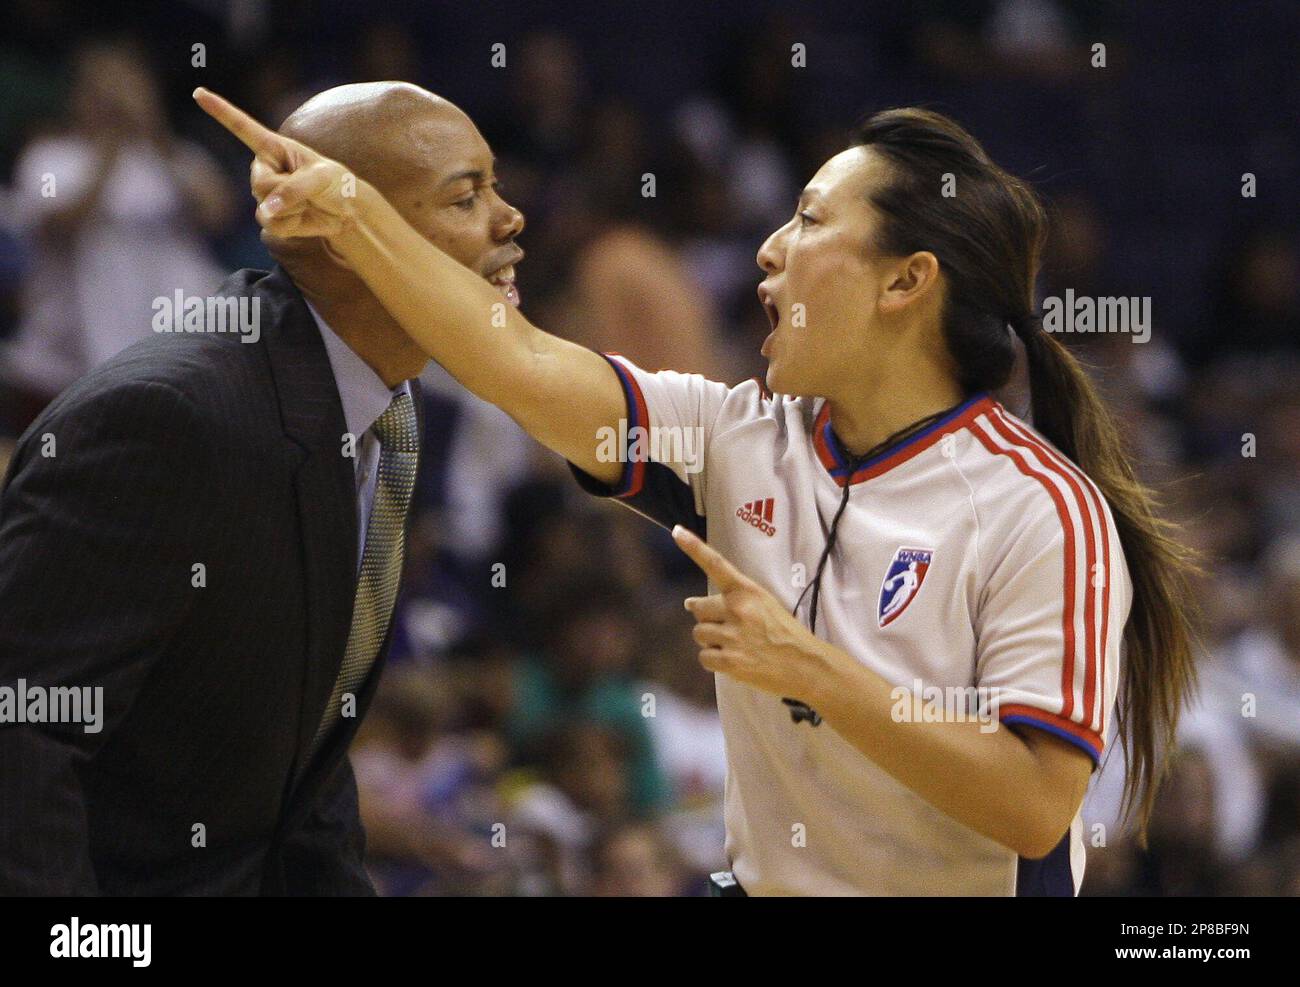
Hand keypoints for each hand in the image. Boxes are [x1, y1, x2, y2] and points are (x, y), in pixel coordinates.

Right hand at [192, 87, 357, 239]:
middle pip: (260, 184)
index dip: (220, 111)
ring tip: (307, 203)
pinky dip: (291, 224)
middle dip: (287, 192)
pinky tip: (301, 217)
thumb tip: (267, 211)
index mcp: (273, 147)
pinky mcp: (269, 216)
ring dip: (292, 209)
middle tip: (308, 192)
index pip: (242, 127)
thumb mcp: (321, 178)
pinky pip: (271, 224)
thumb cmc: (333, 184)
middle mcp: (263, 168)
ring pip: (265, 206)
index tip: (198, 92)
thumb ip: (294, 190)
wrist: (344, 211)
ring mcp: (263, 193)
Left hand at [672, 525, 830, 701]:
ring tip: (735, 644)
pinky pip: (704, 657)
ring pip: (699, 633)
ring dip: (711, 640)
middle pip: (698, 609)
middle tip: (730, 628)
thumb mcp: (764, 603)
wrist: (804, 664)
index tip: (677, 532)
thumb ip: (732, 599)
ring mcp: (733, 636)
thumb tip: (689, 604)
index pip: (716, 564)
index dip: (694, 547)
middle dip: (708, 618)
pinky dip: (714, 660)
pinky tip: (734, 659)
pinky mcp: (730, 661)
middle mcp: (737, 609)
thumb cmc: (784, 631)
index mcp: (747, 591)